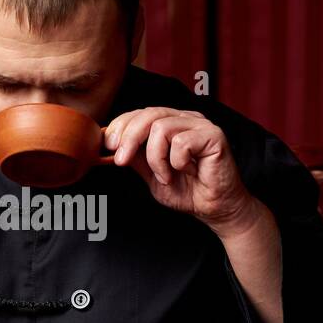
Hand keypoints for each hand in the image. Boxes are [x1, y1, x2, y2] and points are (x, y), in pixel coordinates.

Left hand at [103, 106, 259, 237]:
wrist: (214, 209)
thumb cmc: (187, 191)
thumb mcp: (151, 173)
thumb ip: (135, 157)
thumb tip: (109, 143)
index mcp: (171, 122)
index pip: (141, 113)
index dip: (121, 125)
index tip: (108, 146)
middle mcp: (186, 118)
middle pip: (149, 114)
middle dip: (129, 138)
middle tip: (120, 160)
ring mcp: (201, 125)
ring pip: (162, 128)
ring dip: (156, 158)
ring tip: (164, 176)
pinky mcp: (214, 136)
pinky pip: (182, 142)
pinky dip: (176, 162)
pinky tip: (186, 172)